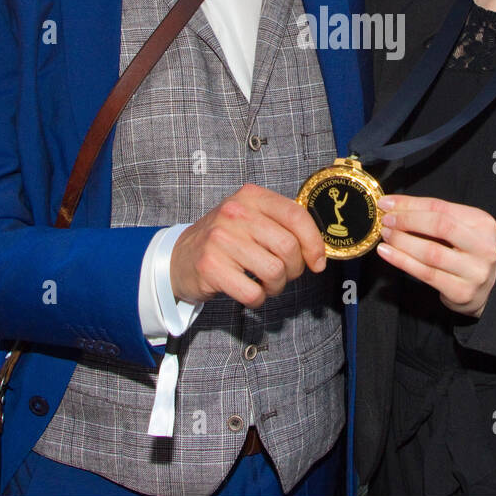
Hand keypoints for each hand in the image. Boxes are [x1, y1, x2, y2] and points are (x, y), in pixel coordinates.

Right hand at [170, 183, 326, 307]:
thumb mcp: (250, 218)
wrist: (179, 257)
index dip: (314, 242)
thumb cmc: (224, 239)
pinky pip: (253, 292)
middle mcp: (235, 213)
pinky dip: (257, 299)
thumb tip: (317, 249)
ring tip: (265, 283)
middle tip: (285, 274)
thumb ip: (281, 223)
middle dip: (295, 269)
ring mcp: (221, 240)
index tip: (317, 261)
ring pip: (274, 271)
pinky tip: (249, 291)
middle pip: (288, 247)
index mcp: (251, 197)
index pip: (296, 215)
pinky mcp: (211, 267)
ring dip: (276, 286)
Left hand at [375, 195, 495, 317]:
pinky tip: (387, 253)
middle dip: (408, 221)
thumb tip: (395, 206)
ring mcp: (474, 271)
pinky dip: (402, 261)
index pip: (441, 207)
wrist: (483, 291)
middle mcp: (484, 246)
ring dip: (402, 241)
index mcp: (483, 223)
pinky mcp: (461, 291)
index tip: (387, 203)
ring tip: (385, 235)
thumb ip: (432, 217)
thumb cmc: (465, 254)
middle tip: (386, 220)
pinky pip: (426, 273)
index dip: (411, 204)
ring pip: (431, 252)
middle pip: (440, 226)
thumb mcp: (458, 230)